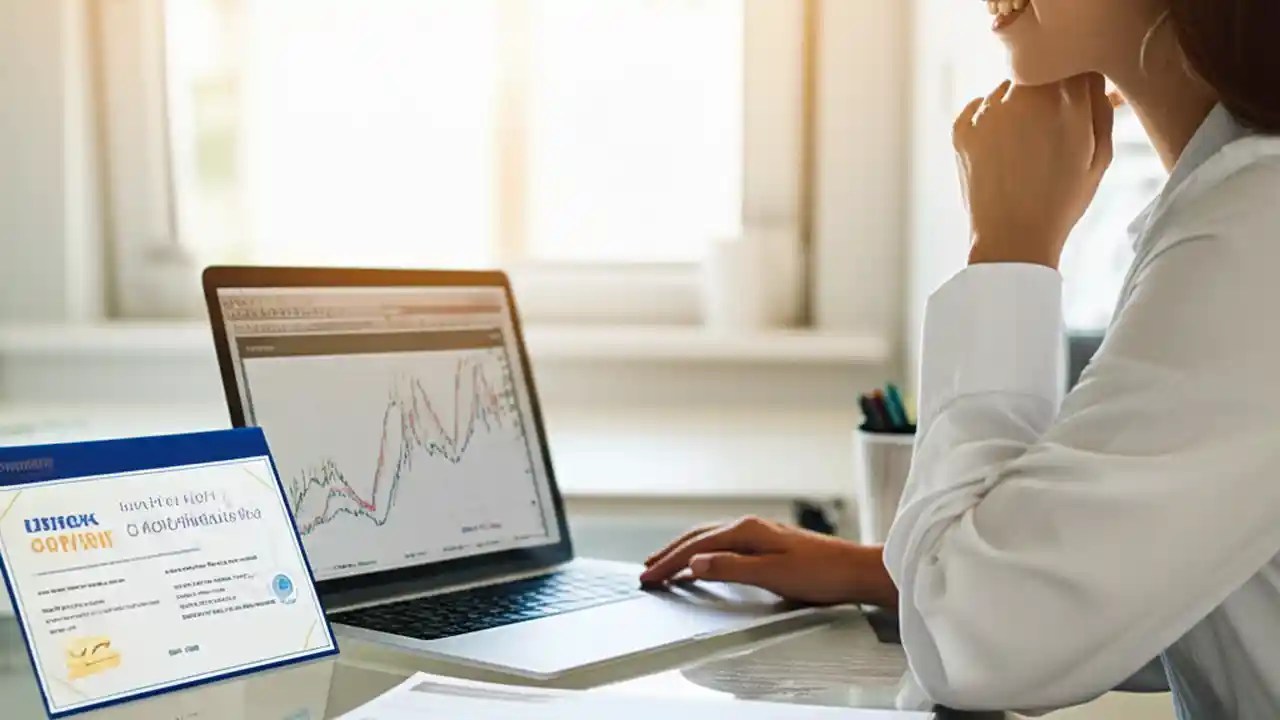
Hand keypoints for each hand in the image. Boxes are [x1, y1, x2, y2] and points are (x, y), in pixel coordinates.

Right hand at [638, 516, 896, 606]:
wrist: (856, 570)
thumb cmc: (821, 573)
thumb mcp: (772, 575)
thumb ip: (731, 567)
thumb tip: (695, 562)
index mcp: (746, 530)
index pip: (696, 546)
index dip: (669, 562)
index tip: (648, 577)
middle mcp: (749, 526)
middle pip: (698, 537)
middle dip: (669, 554)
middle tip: (646, 572)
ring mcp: (759, 532)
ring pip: (710, 537)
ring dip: (684, 550)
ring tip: (665, 563)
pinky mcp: (768, 542)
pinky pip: (724, 543)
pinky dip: (704, 551)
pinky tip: (704, 560)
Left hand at [954, 73, 1113, 268]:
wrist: (1012, 239)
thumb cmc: (1060, 202)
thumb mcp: (1099, 155)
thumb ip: (1101, 108)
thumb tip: (1096, 81)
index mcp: (1065, 100)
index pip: (1074, 65)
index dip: (1078, 85)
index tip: (1077, 105)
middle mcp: (1023, 96)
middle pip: (1039, 73)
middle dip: (1048, 93)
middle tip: (1050, 132)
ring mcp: (987, 110)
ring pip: (1009, 89)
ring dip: (1017, 107)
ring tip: (1023, 149)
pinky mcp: (962, 127)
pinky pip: (980, 108)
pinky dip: (991, 122)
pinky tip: (1001, 153)